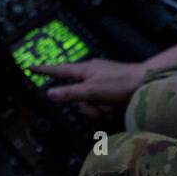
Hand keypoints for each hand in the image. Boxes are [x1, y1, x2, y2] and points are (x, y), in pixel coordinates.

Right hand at [32, 59, 146, 112]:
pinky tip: (114, 107)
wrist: (145, 83)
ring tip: (109, 107)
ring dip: (96, 108)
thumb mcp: (91, 91)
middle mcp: (90, 73)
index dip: (44, 71)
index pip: (58, 70)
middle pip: (75, 94)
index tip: (30, 67)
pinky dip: (104, 108)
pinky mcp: (109, 90)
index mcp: (83, 69)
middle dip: (85, 105)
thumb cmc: (118, 84)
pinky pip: (99, 102)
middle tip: (98, 106)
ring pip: (88, 101)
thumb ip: (69, 93)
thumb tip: (49, 93)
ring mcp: (100, 81)